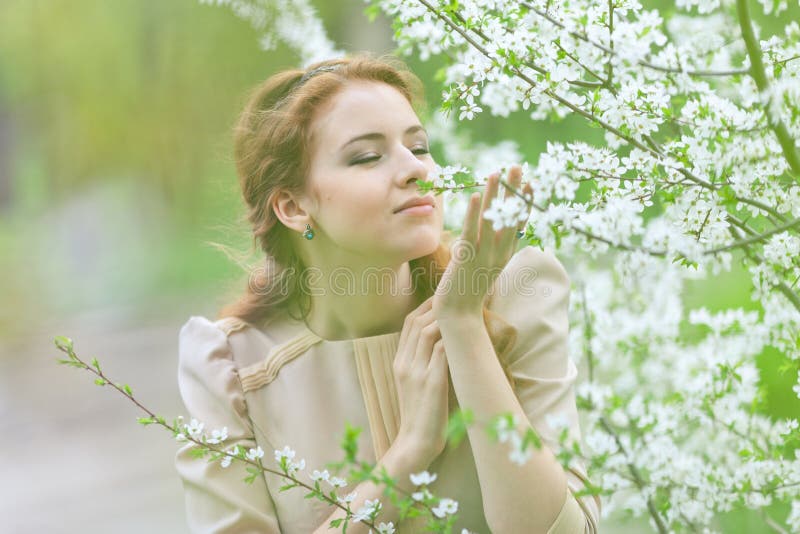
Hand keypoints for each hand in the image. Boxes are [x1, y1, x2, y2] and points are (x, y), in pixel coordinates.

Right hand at [393, 296, 449, 464]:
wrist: (416, 444)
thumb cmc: (422, 414)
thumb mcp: (415, 384)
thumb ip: (423, 362)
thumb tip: (444, 342)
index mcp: (399, 362)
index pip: (409, 323)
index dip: (426, 306)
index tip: (444, 298)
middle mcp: (404, 364)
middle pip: (417, 322)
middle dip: (438, 306)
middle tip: (459, 297)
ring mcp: (416, 373)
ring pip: (428, 332)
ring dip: (447, 319)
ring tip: (465, 312)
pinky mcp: (432, 383)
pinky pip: (442, 352)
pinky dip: (454, 339)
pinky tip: (468, 334)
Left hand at [433, 165, 532, 317]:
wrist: (459, 317)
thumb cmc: (469, 293)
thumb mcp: (485, 269)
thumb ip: (490, 251)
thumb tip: (491, 234)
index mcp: (505, 256)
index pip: (518, 224)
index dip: (524, 202)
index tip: (529, 183)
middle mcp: (498, 254)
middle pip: (509, 217)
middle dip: (513, 190)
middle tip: (516, 166)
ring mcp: (483, 256)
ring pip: (491, 220)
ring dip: (493, 195)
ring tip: (496, 173)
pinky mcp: (466, 258)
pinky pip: (471, 231)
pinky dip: (474, 213)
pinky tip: (474, 196)